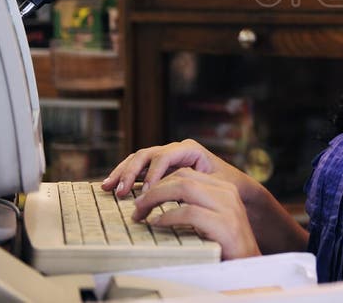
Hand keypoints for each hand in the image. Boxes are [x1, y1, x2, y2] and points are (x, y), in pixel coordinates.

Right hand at [102, 139, 254, 199]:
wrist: (234, 188)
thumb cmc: (227, 188)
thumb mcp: (215, 185)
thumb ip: (195, 185)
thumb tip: (175, 193)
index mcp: (189, 149)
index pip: (164, 157)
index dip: (153, 174)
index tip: (146, 193)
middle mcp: (175, 150)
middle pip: (146, 155)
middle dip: (131, 172)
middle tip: (120, 192)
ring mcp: (166, 158)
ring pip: (138, 160)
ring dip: (122, 173)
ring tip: (108, 188)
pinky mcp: (159, 169)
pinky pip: (138, 169)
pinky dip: (125, 176)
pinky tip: (113, 187)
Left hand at [132, 167, 260, 259]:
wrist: (250, 264)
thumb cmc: (225, 244)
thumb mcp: (211, 217)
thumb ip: (194, 205)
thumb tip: (158, 202)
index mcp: (224, 188)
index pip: (187, 172)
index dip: (160, 181)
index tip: (143, 195)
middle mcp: (227, 192)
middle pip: (183, 177)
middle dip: (154, 188)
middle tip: (137, 205)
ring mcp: (227, 207)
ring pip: (184, 188)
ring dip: (156, 198)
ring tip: (140, 212)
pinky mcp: (223, 224)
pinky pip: (188, 212)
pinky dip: (167, 217)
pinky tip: (156, 223)